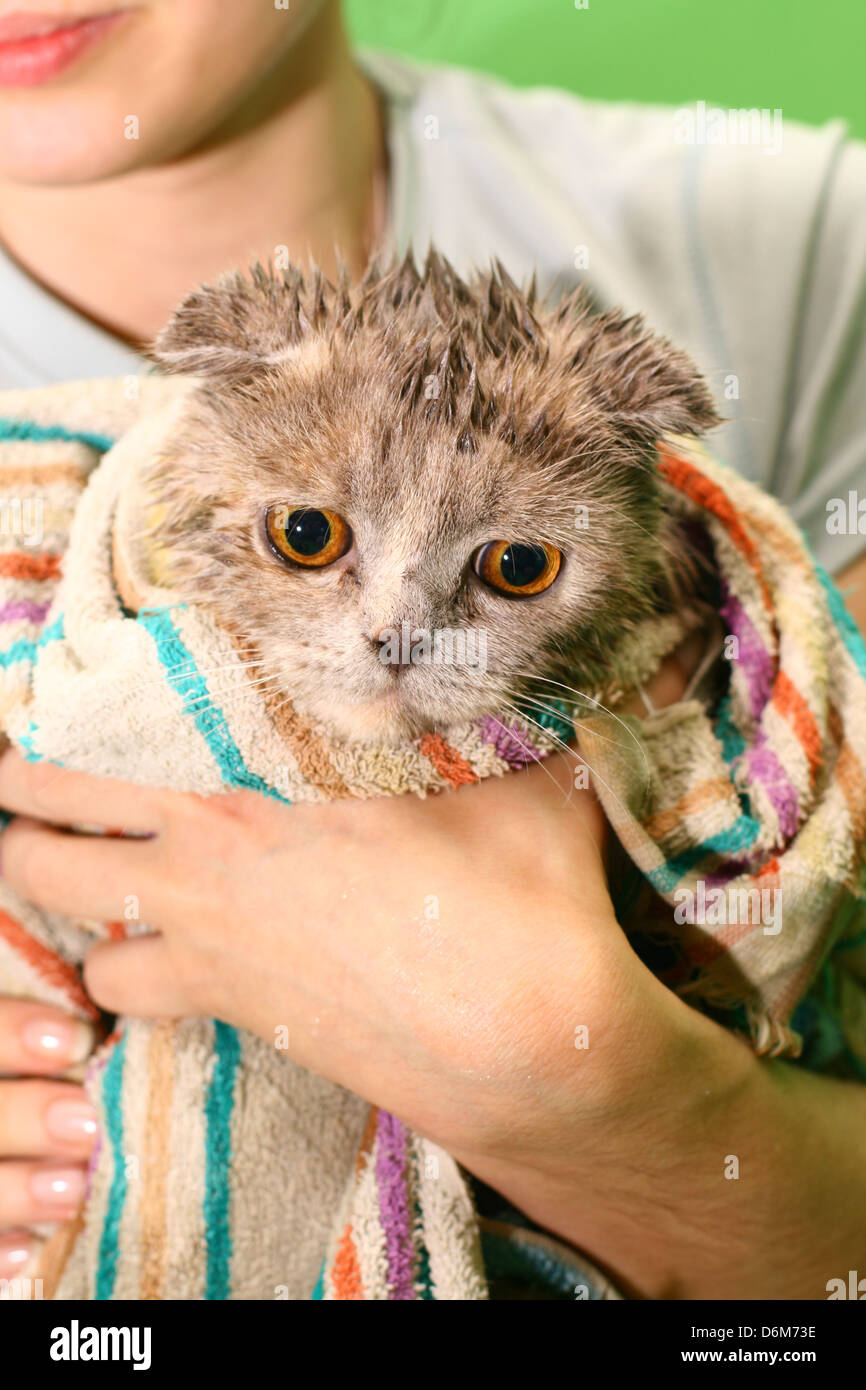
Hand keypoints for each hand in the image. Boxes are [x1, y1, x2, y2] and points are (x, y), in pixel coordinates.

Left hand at [0, 739, 801, 1299]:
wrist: (530, 1049)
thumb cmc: (516, 901)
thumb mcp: (517, 782)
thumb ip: (499, 723)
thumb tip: (544, 676)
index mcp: (236, 809)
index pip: (83, 774)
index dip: (25, 759)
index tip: (14, 735)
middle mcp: (201, 889)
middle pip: (39, 863)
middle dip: (16, 832)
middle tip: (19, 805)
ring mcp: (217, 970)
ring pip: (84, 962)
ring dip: (77, 928)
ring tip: (101, 898)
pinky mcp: (250, 1032)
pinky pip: (150, 1014)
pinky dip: (143, 991)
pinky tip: (178, 965)